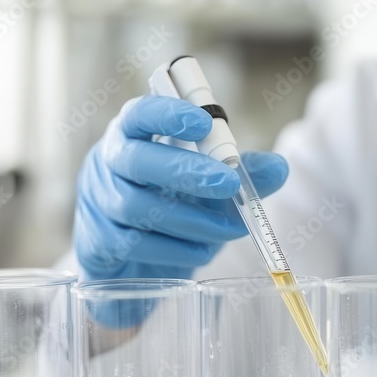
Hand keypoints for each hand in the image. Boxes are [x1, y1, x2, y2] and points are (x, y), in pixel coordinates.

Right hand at [74, 95, 287, 282]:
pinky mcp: (96, 242)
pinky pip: (133, 245)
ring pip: (137, 208)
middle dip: (185, 172)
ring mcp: (97, 203)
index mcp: (135, 135)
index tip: (204, 122)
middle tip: (228, 184)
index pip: (139, 114)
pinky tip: (203, 252)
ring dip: (190, 220)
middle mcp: (109, 163)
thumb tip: (280, 167)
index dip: (167, 114)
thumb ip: (242, 172)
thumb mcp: (210, 185)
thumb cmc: (173, 206)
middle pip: (136, 160)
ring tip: (229, 229)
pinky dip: (175, 250)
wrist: (136, 262)